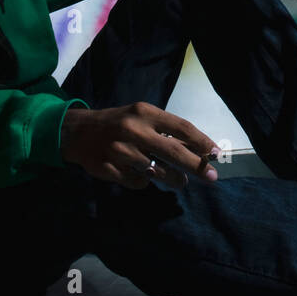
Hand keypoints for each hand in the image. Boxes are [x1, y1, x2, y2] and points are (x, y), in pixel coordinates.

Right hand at [61, 103, 220, 189]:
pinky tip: (139, 174)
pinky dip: (144, 182)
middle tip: (211, 177)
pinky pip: (138, 182)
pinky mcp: (108, 168)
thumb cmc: (120, 123)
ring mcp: (119, 150)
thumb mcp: (143, 118)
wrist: (79, 132)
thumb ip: (168, 132)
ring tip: (178, 181)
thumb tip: (200, 150)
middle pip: (173, 152)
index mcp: (144, 113)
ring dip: (172, 179)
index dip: (201, 142)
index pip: (181, 127)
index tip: (217, 154)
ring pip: (157, 172)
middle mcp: (133, 130)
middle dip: (196, 167)